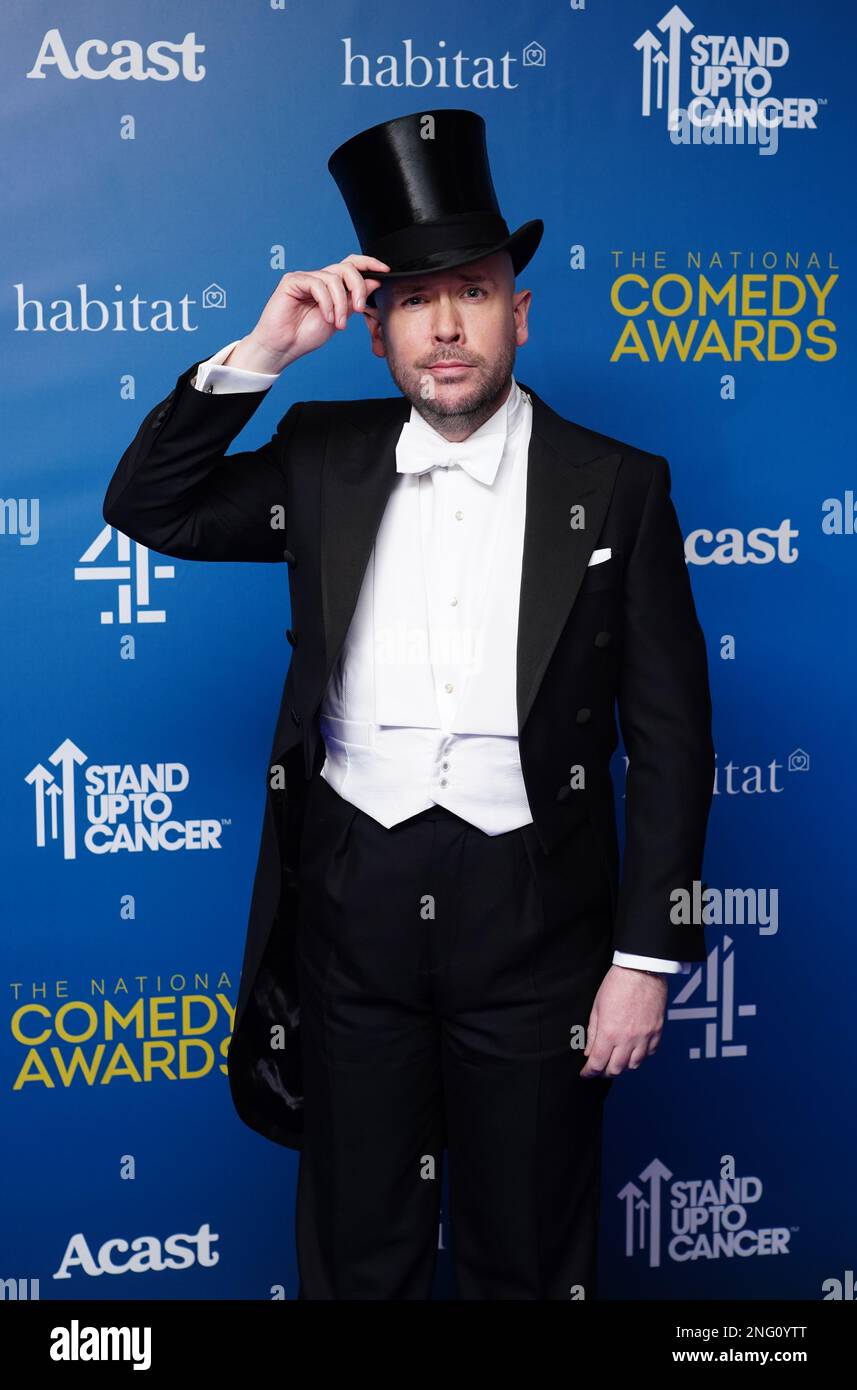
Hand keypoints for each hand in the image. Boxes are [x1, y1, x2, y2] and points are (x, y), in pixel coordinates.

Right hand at [230, 253, 390, 373]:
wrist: (284, 348)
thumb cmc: (306, 335)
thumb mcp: (340, 318)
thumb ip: (353, 300)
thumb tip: (373, 281)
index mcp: (330, 286)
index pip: (351, 266)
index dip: (369, 263)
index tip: (385, 270)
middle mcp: (318, 279)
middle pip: (346, 268)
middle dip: (358, 287)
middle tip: (358, 308)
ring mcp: (305, 278)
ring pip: (334, 278)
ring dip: (340, 304)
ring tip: (337, 323)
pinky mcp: (292, 281)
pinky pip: (317, 284)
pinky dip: (326, 302)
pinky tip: (326, 317)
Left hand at [579, 964, 666, 1077]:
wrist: (641, 970)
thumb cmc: (616, 984)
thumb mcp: (597, 1007)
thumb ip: (593, 1032)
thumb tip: (589, 1052)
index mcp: (609, 1033)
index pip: (597, 1063)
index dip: (589, 1072)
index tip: (586, 1073)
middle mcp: (627, 1039)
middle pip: (616, 1069)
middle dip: (605, 1071)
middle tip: (600, 1067)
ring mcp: (644, 1037)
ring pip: (634, 1065)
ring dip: (623, 1065)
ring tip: (617, 1059)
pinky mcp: (657, 1032)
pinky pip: (650, 1052)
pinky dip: (641, 1055)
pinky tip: (634, 1049)